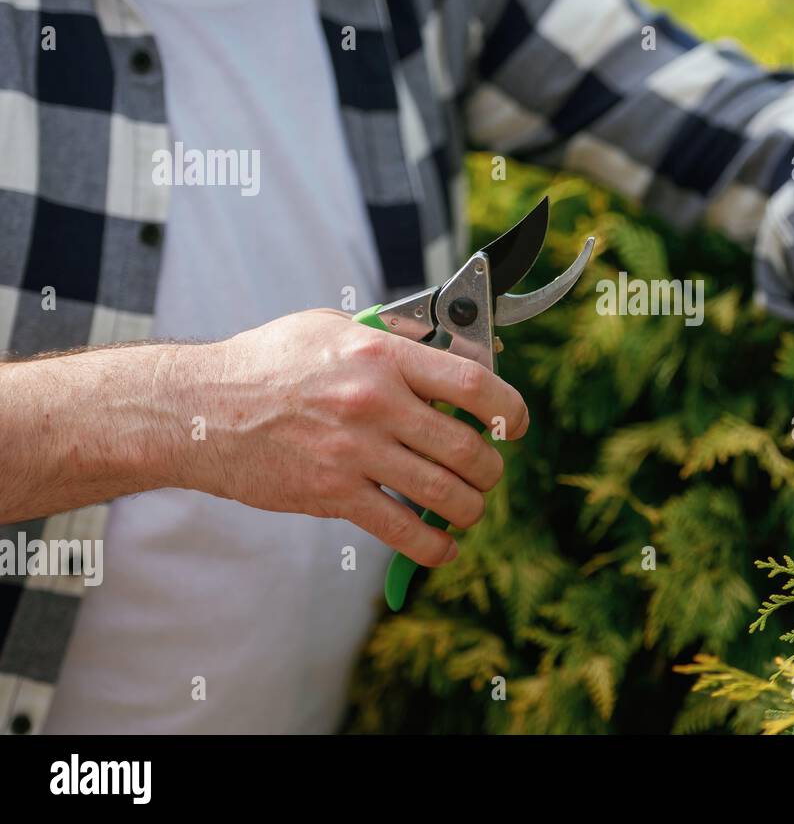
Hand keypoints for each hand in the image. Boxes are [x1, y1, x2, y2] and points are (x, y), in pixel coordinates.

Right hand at [178, 309, 528, 564]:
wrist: (197, 409)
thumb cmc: (267, 363)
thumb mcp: (333, 327)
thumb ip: (393, 337)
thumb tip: (449, 344)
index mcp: (382, 354)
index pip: (473, 382)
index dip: (509, 408)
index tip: (515, 424)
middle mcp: (374, 402)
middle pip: (468, 447)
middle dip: (491, 468)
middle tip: (487, 473)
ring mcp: (354, 451)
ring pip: (445, 493)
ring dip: (470, 508)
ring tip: (467, 508)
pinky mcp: (332, 493)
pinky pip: (402, 530)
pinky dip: (433, 547)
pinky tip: (442, 547)